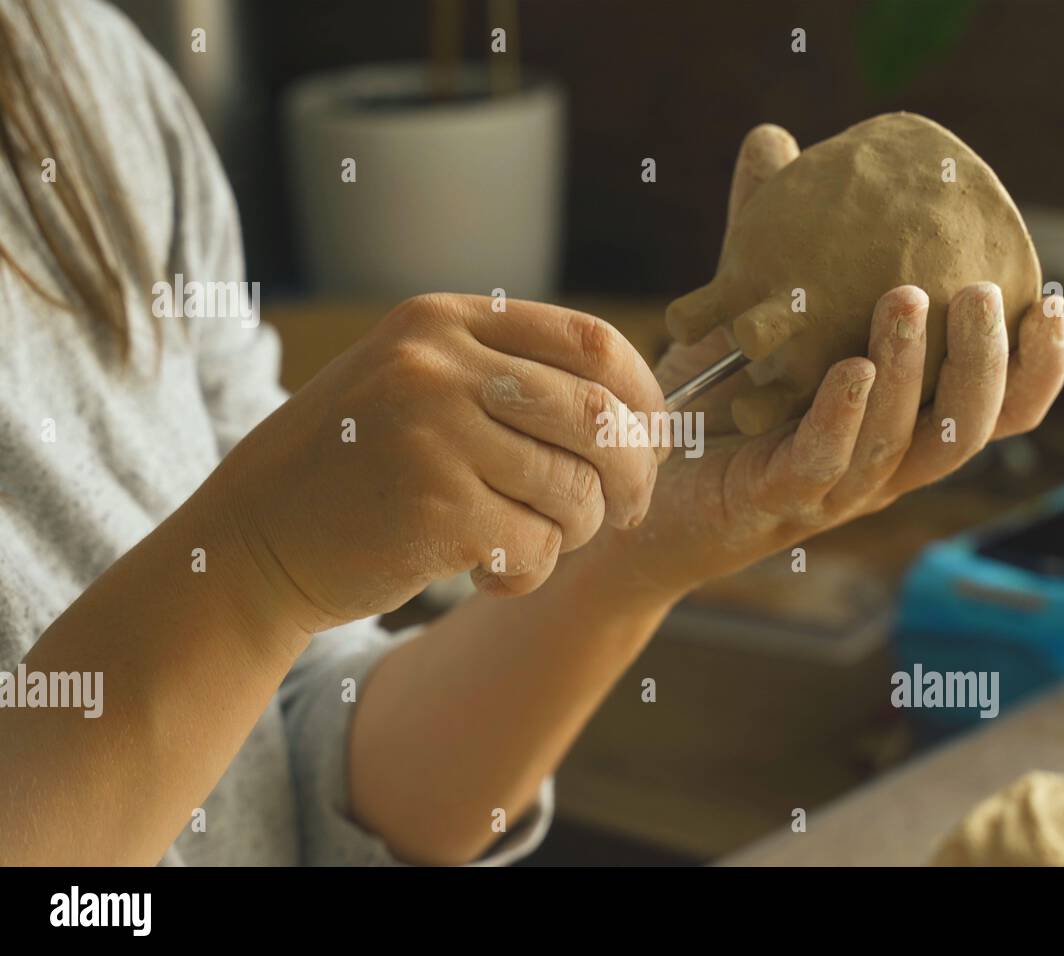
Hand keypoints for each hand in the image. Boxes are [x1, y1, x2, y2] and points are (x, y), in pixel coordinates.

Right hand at [210, 293, 664, 631]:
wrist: (250, 541)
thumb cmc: (354, 467)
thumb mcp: (418, 386)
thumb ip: (510, 378)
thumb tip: (642, 415)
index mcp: (442, 321)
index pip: (590, 341)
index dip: (644, 398)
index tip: (653, 444)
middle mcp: (438, 365)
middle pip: (599, 416)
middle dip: (634, 476)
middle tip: (625, 512)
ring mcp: (432, 434)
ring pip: (574, 489)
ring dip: (574, 532)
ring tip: (530, 540)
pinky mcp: (432, 510)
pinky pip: (536, 547)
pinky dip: (529, 572)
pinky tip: (485, 572)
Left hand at [587, 124, 1063, 600]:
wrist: (641, 473)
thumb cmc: (713, 395)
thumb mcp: (756, 310)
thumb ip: (772, 235)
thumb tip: (775, 138)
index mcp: (901, 421)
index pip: (999, 412)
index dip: (1040, 367)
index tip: (1055, 303)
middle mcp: (883, 463)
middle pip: (970, 431)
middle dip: (987, 360)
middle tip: (980, 291)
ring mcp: (834, 488)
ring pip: (905, 448)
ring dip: (915, 372)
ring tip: (910, 301)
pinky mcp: (778, 498)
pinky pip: (825, 463)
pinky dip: (844, 414)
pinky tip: (849, 366)